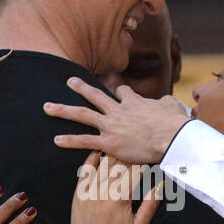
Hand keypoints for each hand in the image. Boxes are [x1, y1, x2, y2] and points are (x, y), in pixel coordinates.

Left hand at [44, 78, 188, 163]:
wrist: (172, 136)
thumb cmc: (176, 124)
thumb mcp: (173, 107)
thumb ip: (167, 103)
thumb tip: (168, 102)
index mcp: (135, 102)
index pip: (122, 93)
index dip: (120, 93)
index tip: (118, 94)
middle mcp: (119, 110)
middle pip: (96, 95)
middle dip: (81, 87)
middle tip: (69, 81)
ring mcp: (112, 125)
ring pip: (82, 114)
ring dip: (63, 110)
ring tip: (48, 107)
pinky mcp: (110, 142)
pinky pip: (85, 140)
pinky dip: (70, 140)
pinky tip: (56, 140)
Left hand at [69, 152, 161, 223]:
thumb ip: (150, 204)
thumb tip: (160, 186)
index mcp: (120, 197)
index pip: (135, 170)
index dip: (143, 160)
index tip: (148, 155)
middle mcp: (103, 190)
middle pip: (119, 163)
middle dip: (129, 154)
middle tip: (135, 147)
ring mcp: (89, 190)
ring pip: (103, 164)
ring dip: (113, 154)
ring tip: (120, 146)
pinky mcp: (79, 192)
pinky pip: (85, 170)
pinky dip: (92, 160)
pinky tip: (99, 153)